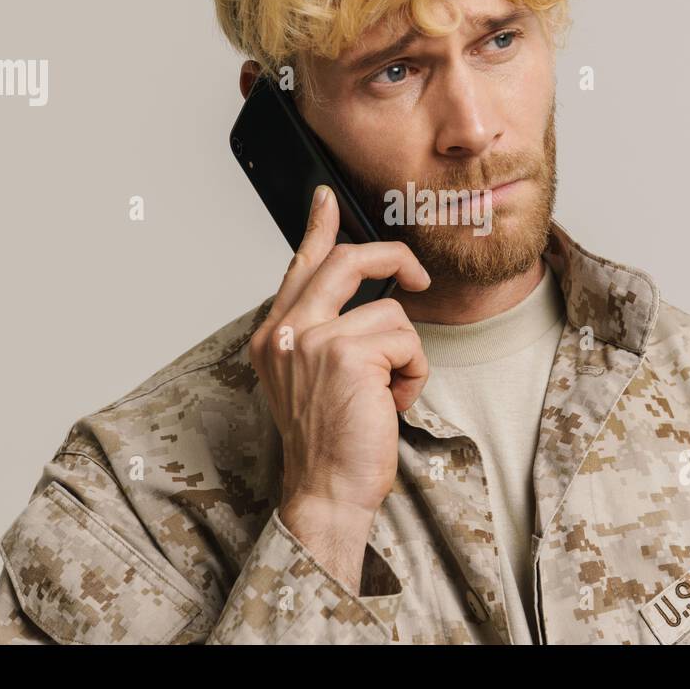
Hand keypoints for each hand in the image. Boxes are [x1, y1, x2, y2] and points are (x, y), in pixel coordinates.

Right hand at [249, 185, 430, 587]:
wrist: (327, 490)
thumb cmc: (329, 442)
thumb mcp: (312, 380)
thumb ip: (324, 333)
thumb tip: (363, 297)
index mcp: (272, 336)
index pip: (298, 266)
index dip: (317, 228)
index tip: (325, 198)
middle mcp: (283, 331)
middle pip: (344, 260)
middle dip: (392, 259)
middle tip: (417, 274)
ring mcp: (311, 339)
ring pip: (390, 310)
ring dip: (405, 354)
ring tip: (389, 391)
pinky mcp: (346, 353)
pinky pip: (406, 339)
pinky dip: (413, 372)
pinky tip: (392, 402)